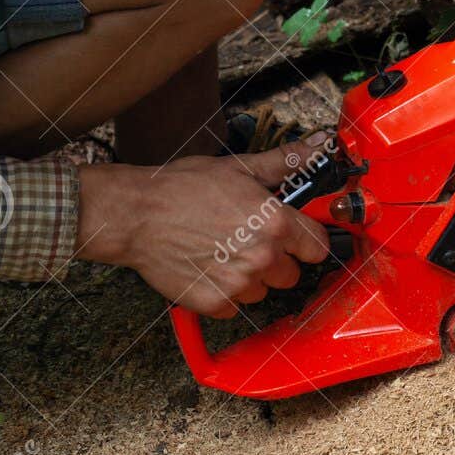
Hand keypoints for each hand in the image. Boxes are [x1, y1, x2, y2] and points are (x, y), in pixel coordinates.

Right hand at [77, 138, 331, 317]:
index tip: (294, 239)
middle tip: (248, 241)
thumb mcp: (239, 168)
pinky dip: (224, 293)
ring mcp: (239, 283)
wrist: (136, 214)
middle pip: (292, 274)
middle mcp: (263, 257)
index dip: (306, 242)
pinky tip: (206, 268)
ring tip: (222, 252)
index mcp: (276, 223)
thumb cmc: (185, 188)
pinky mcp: (214, 303)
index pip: (318, 248)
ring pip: (264, 291)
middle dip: (276, 260)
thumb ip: (283, 163)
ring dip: (250, 278)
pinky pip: (235, 307)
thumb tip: (317, 148)